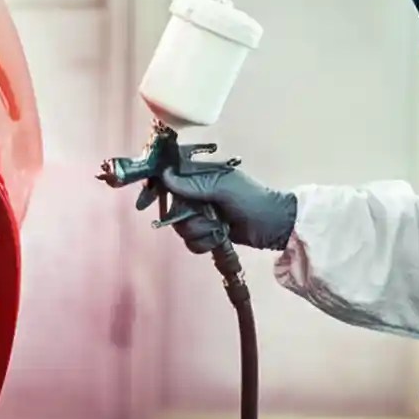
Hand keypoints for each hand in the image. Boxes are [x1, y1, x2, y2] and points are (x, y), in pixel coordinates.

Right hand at [145, 167, 296, 249]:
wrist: (274, 226)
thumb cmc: (252, 199)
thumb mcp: (224, 186)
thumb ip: (194, 184)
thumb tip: (166, 176)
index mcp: (199, 177)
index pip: (169, 179)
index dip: (156, 189)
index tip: (144, 203)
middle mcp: (196, 195)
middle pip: (171, 209)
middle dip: (187, 217)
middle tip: (206, 215)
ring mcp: (201, 215)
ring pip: (181, 228)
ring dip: (200, 231)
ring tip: (219, 227)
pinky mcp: (207, 234)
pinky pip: (191, 242)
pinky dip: (205, 242)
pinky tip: (219, 237)